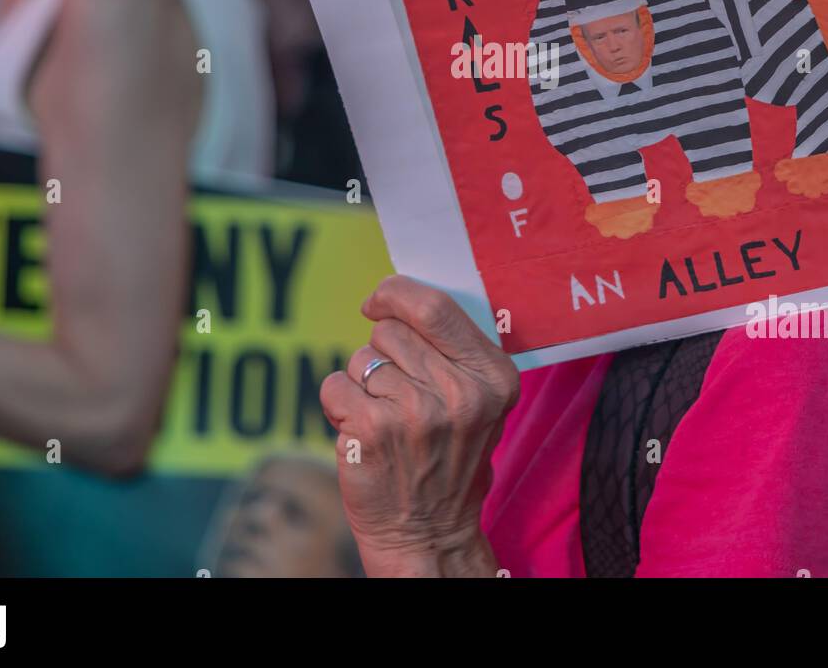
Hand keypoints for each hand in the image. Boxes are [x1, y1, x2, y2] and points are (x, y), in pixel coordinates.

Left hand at [321, 276, 519, 576]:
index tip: (378, 301)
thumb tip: (401, 296)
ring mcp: (416, 412)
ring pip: (360, 358)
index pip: (435, 307)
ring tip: (385, 420)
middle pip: (390, 330)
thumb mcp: (480, 403)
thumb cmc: (448, 459)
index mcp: (493, 377)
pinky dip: (338, 406)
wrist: (429, 535)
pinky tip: (361, 432)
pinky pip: (334, 386)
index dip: (396, 294)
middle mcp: (460, 393)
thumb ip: (453, 351)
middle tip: (397, 395)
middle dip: (382, 353)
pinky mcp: (373, 431)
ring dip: (362, 384)